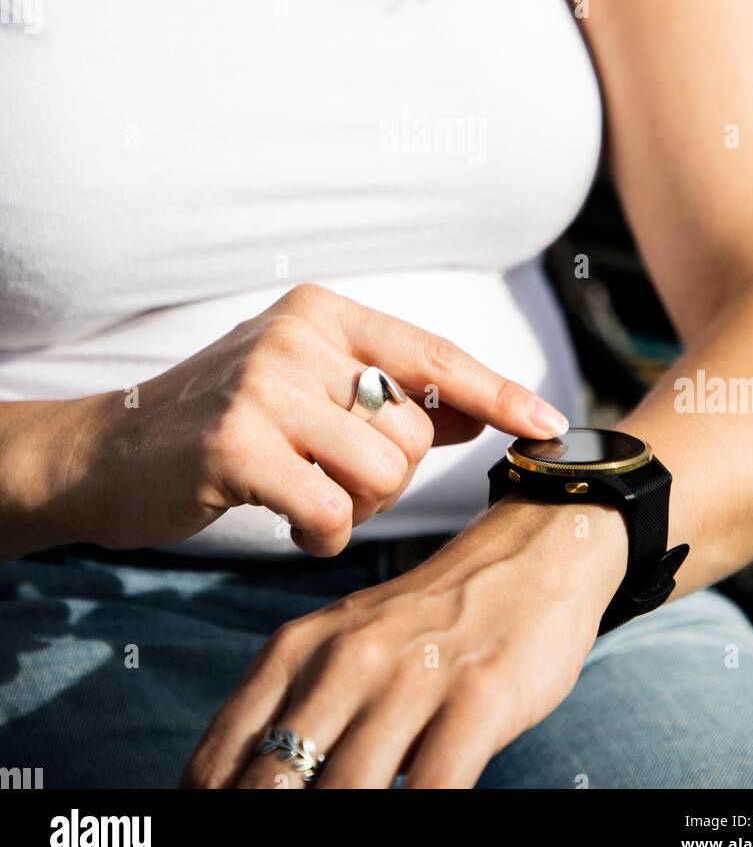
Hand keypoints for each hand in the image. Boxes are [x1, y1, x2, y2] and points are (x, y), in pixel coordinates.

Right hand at [23, 284, 567, 557]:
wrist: (108, 451)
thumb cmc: (221, 422)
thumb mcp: (304, 383)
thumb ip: (387, 393)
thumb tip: (484, 415)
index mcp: (323, 313)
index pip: (435, 355)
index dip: (499, 392)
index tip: (551, 424)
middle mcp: (299, 336)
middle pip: (415, 433)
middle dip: (389, 477)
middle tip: (329, 474)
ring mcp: (265, 386)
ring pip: (382, 473)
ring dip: (354, 506)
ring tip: (303, 492)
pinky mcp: (236, 444)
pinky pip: (331, 513)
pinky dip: (320, 533)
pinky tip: (286, 517)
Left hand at [182, 498, 628, 788]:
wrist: (528, 556)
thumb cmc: (426, 622)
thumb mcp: (341, 648)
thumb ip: (291, 712)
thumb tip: (245, 791)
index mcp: (295, 651)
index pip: (220, 763)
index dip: (210, 812)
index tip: (216, 842)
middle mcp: (343, 661)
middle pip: (272, 785)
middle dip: (266, 826)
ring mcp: (410, 678)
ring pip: (346, 793)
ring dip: (339, 832)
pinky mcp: (477, 697)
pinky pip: (432, 789)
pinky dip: (415, 822)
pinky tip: (415, 827)